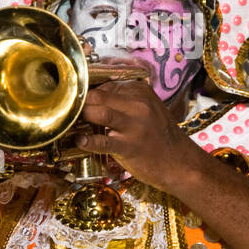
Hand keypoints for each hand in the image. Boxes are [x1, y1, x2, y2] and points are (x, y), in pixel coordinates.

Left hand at [75, 80, 200, 193]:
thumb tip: (92, 98)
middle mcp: (138, 105)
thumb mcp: (148, 109)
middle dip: (80, 102)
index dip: (88, 93)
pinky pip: (103, 142)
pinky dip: (88, 141)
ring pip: (100, 113)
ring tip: (72, 121)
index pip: (105, 85)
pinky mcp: (129, 147)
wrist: (179, 163)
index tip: (77, 100)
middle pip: (98, 96)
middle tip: (69, 109)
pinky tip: (80, 140)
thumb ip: (124, 101)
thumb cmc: (159, 136)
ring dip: (82, 116)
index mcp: (141, 92)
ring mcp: (134, 126)